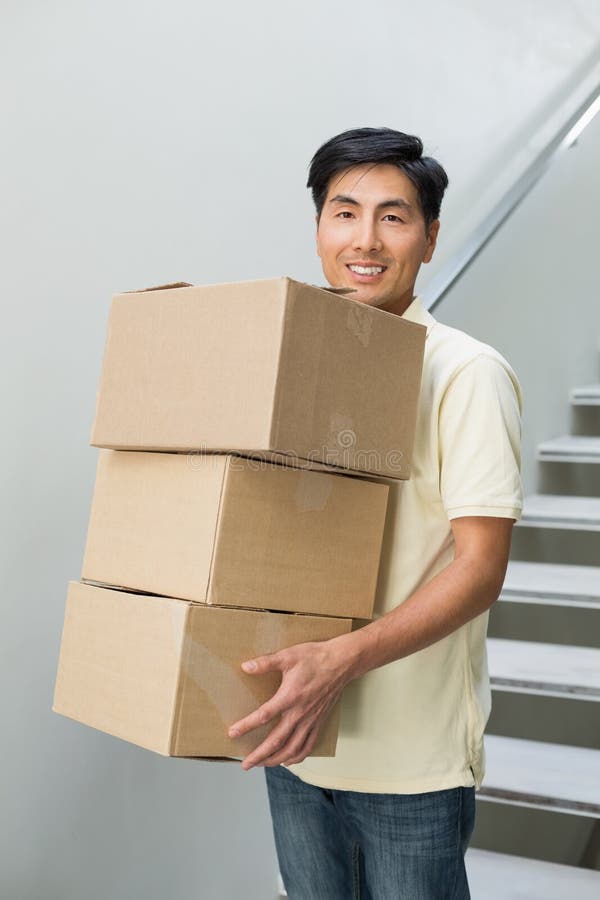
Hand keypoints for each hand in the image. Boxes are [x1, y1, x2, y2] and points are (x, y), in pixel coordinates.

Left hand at [228, 637, 352, 770]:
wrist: (342, 662)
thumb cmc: (315, 657)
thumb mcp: (288, 655)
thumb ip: (265, 662)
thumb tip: (245, 666)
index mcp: (290, 696)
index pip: (264, 715)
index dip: (246, 726)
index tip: (232, 734)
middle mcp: (300, 713)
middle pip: (277, 741)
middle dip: (259, 755)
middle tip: (245, 764)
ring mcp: (311, 720)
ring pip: (292, 748)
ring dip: (276, 760)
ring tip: (262, 765)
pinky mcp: (319, 722)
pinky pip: (308, 745)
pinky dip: (298, 757)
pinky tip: (288, 760)